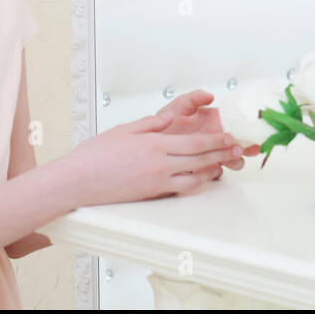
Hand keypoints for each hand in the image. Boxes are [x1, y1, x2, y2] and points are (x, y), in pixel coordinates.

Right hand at [66, 114, 242, 206]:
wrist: (75, 181)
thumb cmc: (94, 155)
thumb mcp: (125, 130)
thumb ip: (152, 124)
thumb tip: (171, 117)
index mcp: (154, 144)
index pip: (195, 143)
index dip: (217, 142)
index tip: (230, 138)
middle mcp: (159, 164)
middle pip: (200, 159)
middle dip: (222, 154)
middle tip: (239, 151)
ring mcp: (156, 182)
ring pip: (194, 178)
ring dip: (213, 170)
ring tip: (226, 165)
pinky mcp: (150, 196)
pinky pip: (180, 190)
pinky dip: (195, 184)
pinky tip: (202, 180)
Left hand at [148, 90, 260, 175]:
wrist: (149, 145)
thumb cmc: (164, 124)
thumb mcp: (177, 107)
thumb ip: (193, 99)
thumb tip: (210, 96)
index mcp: (213, 122)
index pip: (234, 124)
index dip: (244, 127)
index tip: (251, 130)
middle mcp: (214, 138)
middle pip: (237, 143)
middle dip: (247, 146)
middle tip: (251, 148)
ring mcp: (210, 154)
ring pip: (230, 159)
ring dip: (236, 160)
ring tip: (234, 159)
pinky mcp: (203, 168)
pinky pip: (216, 172)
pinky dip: (219, 171)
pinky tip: (217, 168)